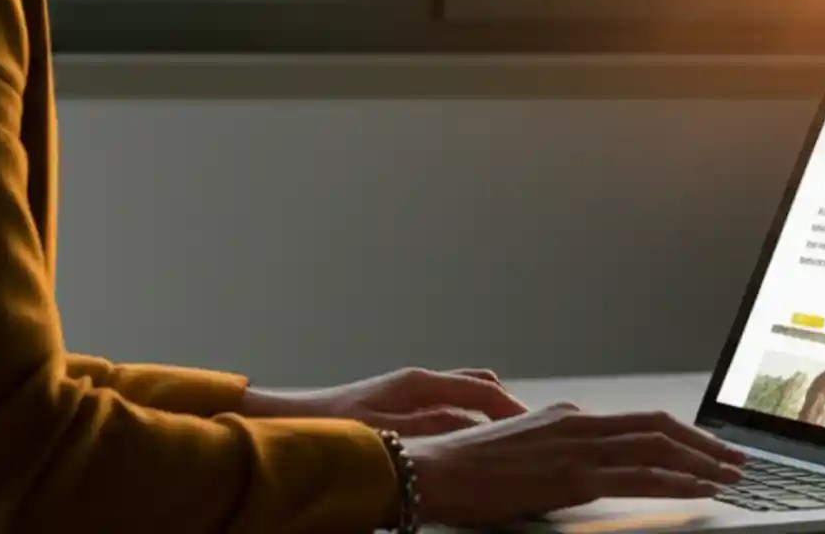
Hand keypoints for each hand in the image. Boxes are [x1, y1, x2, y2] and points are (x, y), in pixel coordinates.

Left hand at [240, 367, 527, 435]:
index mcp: (422, 385)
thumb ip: (437, 430)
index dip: (514, 412)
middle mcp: (419, 382)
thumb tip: (479, 430)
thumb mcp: (392, 434)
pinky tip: (464, 444)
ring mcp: (409, 391)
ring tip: (504, 439)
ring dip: (487, 413)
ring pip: (464, 395)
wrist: (287, 421)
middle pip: (480, 387)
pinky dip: (466, 419)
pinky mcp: (398, 403)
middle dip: (507, 409)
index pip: (485, 393)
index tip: (537, 429)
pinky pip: (447, 406)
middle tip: (529, 434)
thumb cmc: (334, 431)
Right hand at [404, 403, 745, 527]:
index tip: (707, 448)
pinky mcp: (572, 474)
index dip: (680, 434)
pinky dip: (678, 480)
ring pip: (658, 446)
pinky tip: (701, 489)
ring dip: (703, 461)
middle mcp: (579, 423)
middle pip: (659, 426)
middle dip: (704, 443)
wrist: (432, 470)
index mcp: (569, 417)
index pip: (639, 422)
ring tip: (732, 475)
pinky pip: (639, 476)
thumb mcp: (522, 453)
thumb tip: (582, 469)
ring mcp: (578, 446)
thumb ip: (558, 455)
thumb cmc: (466, 470)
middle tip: (737, 459)